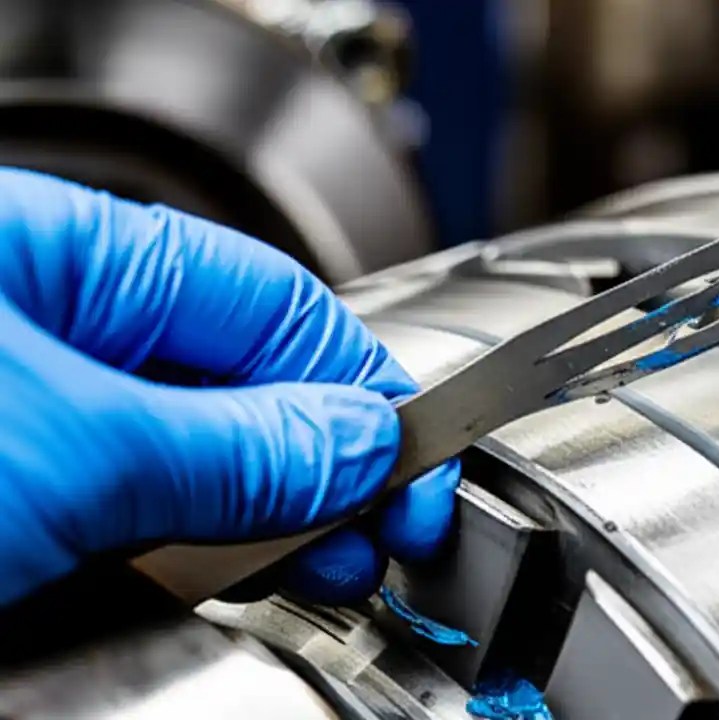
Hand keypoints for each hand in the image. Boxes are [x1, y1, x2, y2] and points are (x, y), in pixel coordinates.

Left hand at [0, 168, 458, 606]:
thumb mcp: (79, 448)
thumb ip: (238, 448)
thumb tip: (363, 443)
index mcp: (63, 251)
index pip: (276, 305)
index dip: (367, 387)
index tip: (418, 469)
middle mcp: (47, 315)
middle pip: (242, 379)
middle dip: (327, 463)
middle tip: (382, 536)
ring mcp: (28, 402)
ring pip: (192, 448)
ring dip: (272, 513)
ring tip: (326, 566)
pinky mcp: (13, 479)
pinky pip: (130, 501)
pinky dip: (195, 541)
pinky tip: (234, 570)